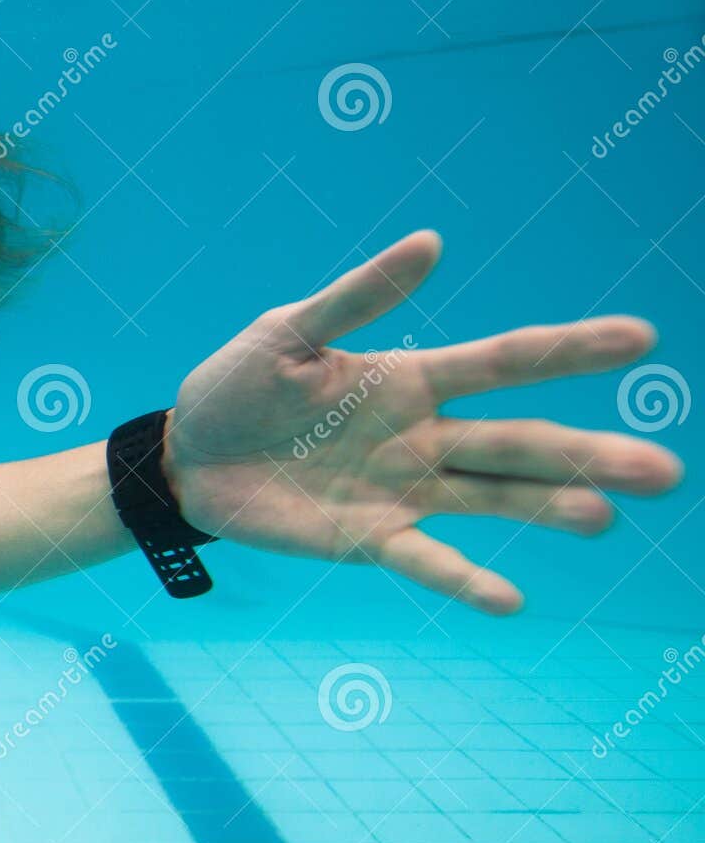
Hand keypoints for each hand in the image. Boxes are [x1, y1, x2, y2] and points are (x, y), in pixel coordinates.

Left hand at [167, 231, 682, 613]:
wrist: (186, 456)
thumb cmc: (239, 385)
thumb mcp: (287, 333)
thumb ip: (356, 298)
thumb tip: (432, 242)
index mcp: (408, 378)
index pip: (503, 362)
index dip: (568, 351)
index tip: (640, 339)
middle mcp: (422, 436)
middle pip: (518, 442)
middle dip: (587, 453)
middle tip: (663, 469)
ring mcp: (401, 491)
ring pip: (492, 501)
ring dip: (548, 509)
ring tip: (602, 517)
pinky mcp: (367, 538)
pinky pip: (424, 561)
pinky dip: (463, 579)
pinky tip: (509, 600)